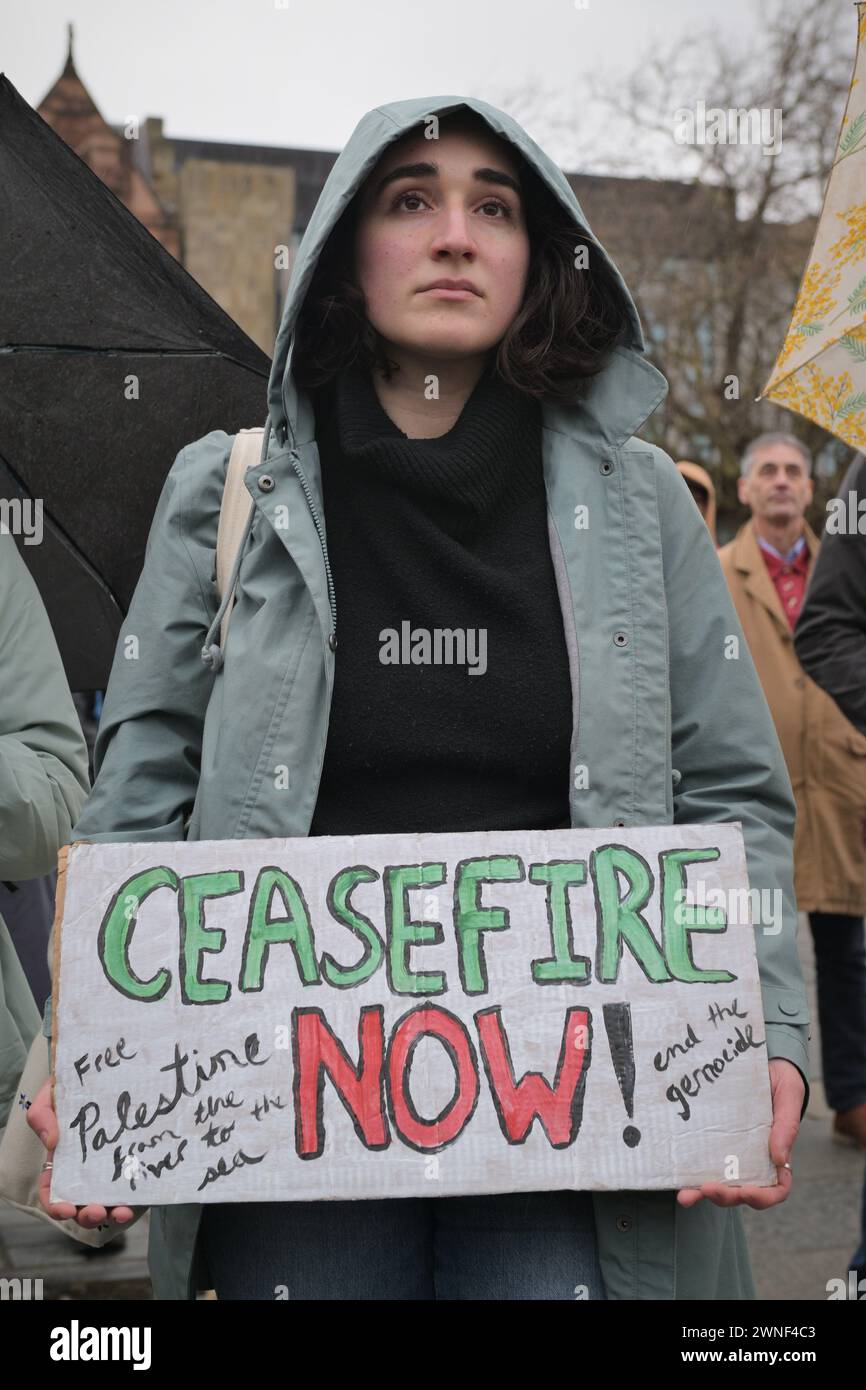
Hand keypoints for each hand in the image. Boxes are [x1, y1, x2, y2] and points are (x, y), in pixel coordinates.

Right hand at [26, 1077, 135, 1227]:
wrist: (108, 1069)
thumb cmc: (73, 1086)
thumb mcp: (50, 1095)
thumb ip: (41, 1114)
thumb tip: (52, 1143)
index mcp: (62, 1161)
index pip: (53, 1192)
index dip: (56, 1206)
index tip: (66, 1209)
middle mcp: (86, 1170)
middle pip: (82, 1204)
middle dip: (87, 1216)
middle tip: (96, 1211)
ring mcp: (112, 1169)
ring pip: (109, 1202)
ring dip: (112, 1214)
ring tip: (120, 1211)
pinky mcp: (135, 1165)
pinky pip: (135, 1188)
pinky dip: (135, 1200)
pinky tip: (137, 1200)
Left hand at [676, 1057, 802, 1209]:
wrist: (762, 1059)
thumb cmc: (781, 1079)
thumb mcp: (789, 1097)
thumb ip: (786, 1126)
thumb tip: (780, 1159)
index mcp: (777, 1156)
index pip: (776, 1189)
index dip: (762, 1197)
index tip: (747, 1191)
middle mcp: (753, 1160)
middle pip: (742, 1191)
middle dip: (726, 1196)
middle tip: (709, 1189)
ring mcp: (731, 1152)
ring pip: (720, 1183)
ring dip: (702, 1193)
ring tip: (686, 1196)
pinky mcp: (712, 1140)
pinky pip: (702, 1162)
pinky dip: (691, 1174)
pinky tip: (677, 1178)